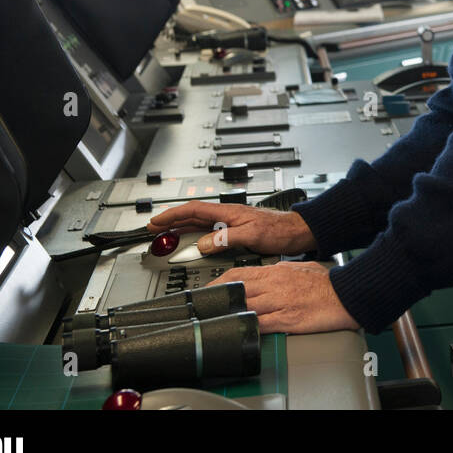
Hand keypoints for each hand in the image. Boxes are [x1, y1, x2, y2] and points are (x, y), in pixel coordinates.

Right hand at [146, 201, 315, 255]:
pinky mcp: (236, 230)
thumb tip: (204, 243)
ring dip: (181, 227)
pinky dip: (195, 234)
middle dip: (171, 220)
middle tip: (153, 228)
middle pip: (192, 215)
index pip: (193, 209)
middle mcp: (228, 214)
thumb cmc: (281, 231)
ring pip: (199, 222)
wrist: (299, 232)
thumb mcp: (252, 235)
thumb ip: (227, 238)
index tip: (156, 221)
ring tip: (165, 234)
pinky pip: (209, 230)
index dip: (172, 215)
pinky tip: (193, 240)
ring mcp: (231, 222)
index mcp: (228, 211)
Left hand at [210, 262, 359, 333]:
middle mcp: (275, 285)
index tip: (210, 289)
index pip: (239, 274)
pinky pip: (262, 324)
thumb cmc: (327, 283)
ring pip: (245, 306)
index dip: (219, 282)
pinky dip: (249, 328)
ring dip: (231, 314)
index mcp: (276, 271)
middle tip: (207, 307)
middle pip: (237, 290)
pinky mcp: (288, 320)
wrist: (346, 294)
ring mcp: (280, 303)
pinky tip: (239, 331)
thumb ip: (280, 270)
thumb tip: (267, 273)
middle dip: (220, 300)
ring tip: (218, 320)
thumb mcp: (300, 268)